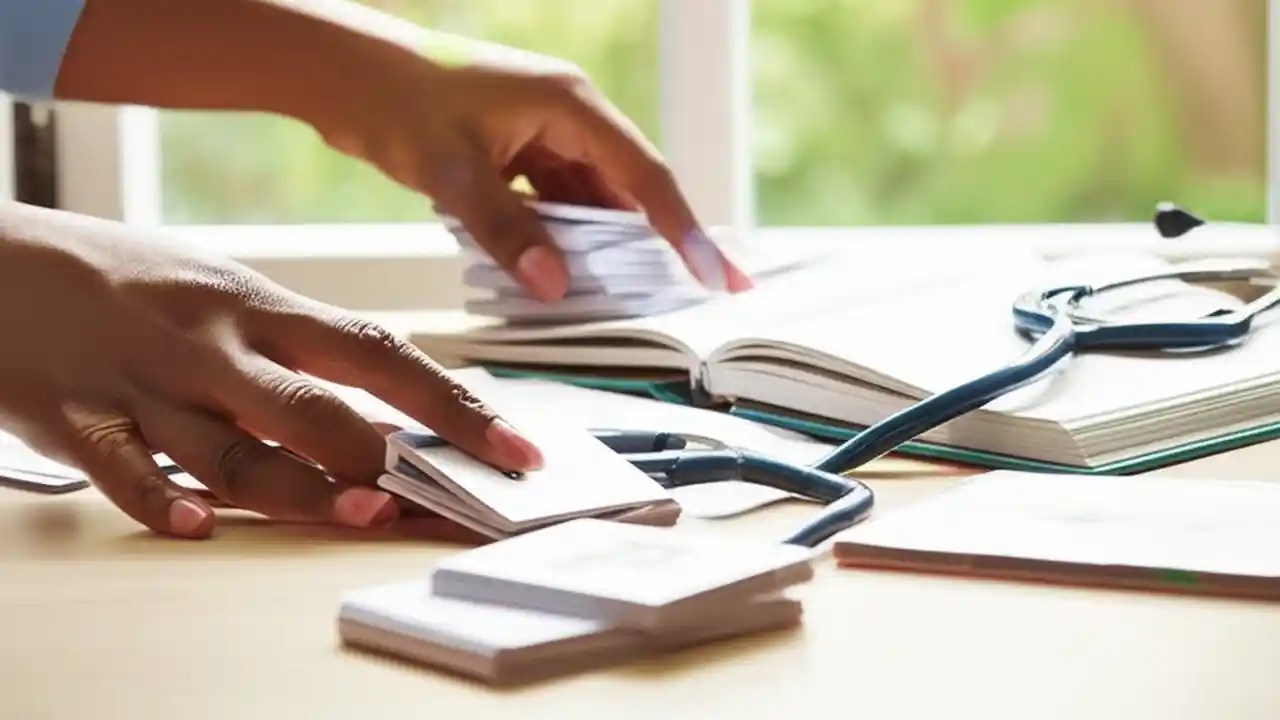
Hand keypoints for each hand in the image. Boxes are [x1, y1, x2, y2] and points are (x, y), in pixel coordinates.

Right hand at [0, 202, 542, 538]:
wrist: (0, 257)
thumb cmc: (136, 282)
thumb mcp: (227, 296)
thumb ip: (297, 358)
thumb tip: (384, 423)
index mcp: (262, 309)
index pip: (379, 353)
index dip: (454, 404)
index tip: (513, 447)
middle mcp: (215, 347)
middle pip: (314, 405)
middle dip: (383, 454)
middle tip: (438, 495)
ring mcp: (147, 384)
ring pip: (233, 450)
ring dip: (300, 487)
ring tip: (360, 512)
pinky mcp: (78, 419)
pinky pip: (123, 471)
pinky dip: (161, 501)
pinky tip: (198, 524)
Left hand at [300, 17, 754, 300]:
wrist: (341, 72)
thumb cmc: (396, 100)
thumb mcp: (454, 172)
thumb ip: (507, 231)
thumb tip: (556, 285)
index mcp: (571, 105)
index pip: (647, 177)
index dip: (685, 232)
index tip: (718, 277)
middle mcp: (567, 116)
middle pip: (625, 193)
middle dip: (645, 249)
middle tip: (674, 304)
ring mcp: (540, 134)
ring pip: (587, 203)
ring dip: (594, 250)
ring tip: (611, 303)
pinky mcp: (514, 152)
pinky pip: (552, 204)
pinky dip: (555, 240)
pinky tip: (552, 277)